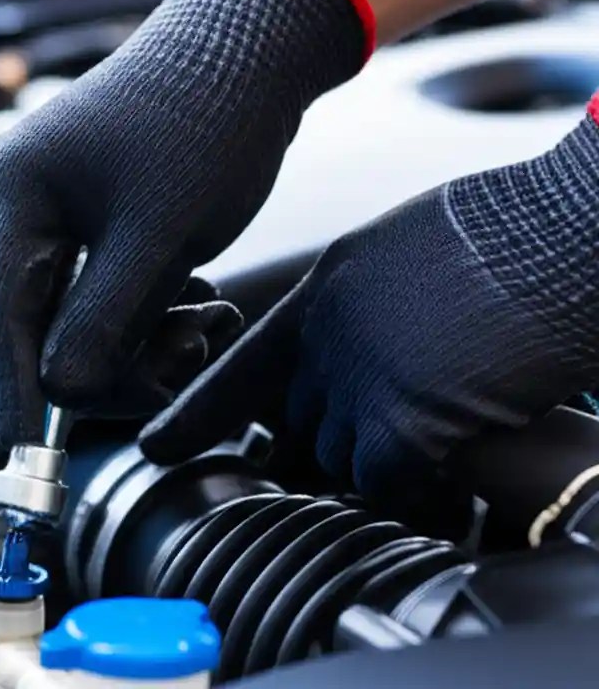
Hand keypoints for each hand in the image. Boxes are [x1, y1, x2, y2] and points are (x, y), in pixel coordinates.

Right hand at [0, 0, 369, 445]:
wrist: (245, 54)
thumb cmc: (205, 121)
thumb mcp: (159, 237)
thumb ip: (101, 325)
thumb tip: (59, 400)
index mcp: (6, 198)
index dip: (16, 401)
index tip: (28, 464)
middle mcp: (1, 203)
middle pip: (24, 327)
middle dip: (99, 365)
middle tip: (176, 365)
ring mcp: (30, 207)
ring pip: (58, 316)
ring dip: (126, 341)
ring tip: (199, 319)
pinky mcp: (66, 215)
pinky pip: (81, 292)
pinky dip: (131, 315)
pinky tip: (184, 301)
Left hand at [140, 115, 598, 522]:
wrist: (570, 232)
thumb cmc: (519, 235)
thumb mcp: (413, 254)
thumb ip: (369, 308)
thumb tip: (370, 354)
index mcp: (325, 291)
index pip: (242, 365)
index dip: (198, 410)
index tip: (157, 444)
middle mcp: (327, 335)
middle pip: (300, 422)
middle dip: (338, 435)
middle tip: (395, 424)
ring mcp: (357, 376)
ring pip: (341, 457)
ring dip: (386, 457)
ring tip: (449, 412)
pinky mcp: (399, 419)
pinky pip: (383, 481)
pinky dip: (417, 482)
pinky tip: (454, 448)